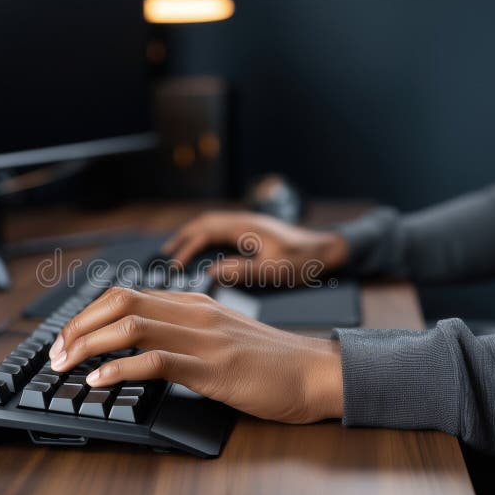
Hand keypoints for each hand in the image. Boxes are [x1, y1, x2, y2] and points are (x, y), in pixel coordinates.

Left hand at [49, 287, 342, 423]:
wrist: (312, 371)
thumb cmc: (268, 358)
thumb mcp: (220, 334)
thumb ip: (183, 332)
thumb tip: (142, 346)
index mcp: (192, 302)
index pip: (125, 295)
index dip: (88, 314)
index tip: (67, 336)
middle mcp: (193, 311)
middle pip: (119, 303)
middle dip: (78, 326)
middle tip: (55, 352)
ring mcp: (202, 338)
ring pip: (130, 327)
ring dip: (88, 346)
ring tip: (65, 366)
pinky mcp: (212, 368)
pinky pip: (155, 362)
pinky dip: (119, 371)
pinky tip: (99, 382)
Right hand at [162, 211, 348, 285]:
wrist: (329, 250)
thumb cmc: (305, 260)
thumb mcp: (273, 270)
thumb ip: (242, 271)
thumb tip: (211, 272)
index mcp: (245, 227)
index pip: (205, 232)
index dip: (186, 248)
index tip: (173, 266)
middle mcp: (245, 222)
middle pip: (204, 223)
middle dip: (183, 237)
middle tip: (165, 254)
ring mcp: (250, 225)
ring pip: (213, 225)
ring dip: (194, 235)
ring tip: (179, 251)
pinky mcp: (255, 232)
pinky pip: (223, 230)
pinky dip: (208, 238)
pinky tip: (207, 251)